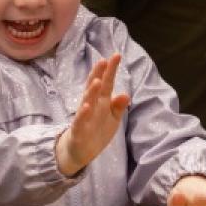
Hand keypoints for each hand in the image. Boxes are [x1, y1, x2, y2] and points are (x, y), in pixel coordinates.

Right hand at [56, 54, 129, 175]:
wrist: (80, 151)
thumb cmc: (97, 130)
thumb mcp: (112, 119)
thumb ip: (118, 107)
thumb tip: (127, 94)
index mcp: (101, 101)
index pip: (107, 82)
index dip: (111, 70)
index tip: (117, 55)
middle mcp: (92, 105)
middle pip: (95, 87)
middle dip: (99, 74)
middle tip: (104, 59)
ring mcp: (84, 116)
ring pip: (87, 101)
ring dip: (91, 91)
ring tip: (97, 80)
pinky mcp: (78, 129)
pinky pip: (80, 120)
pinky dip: (83, 113)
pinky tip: (88, 106)